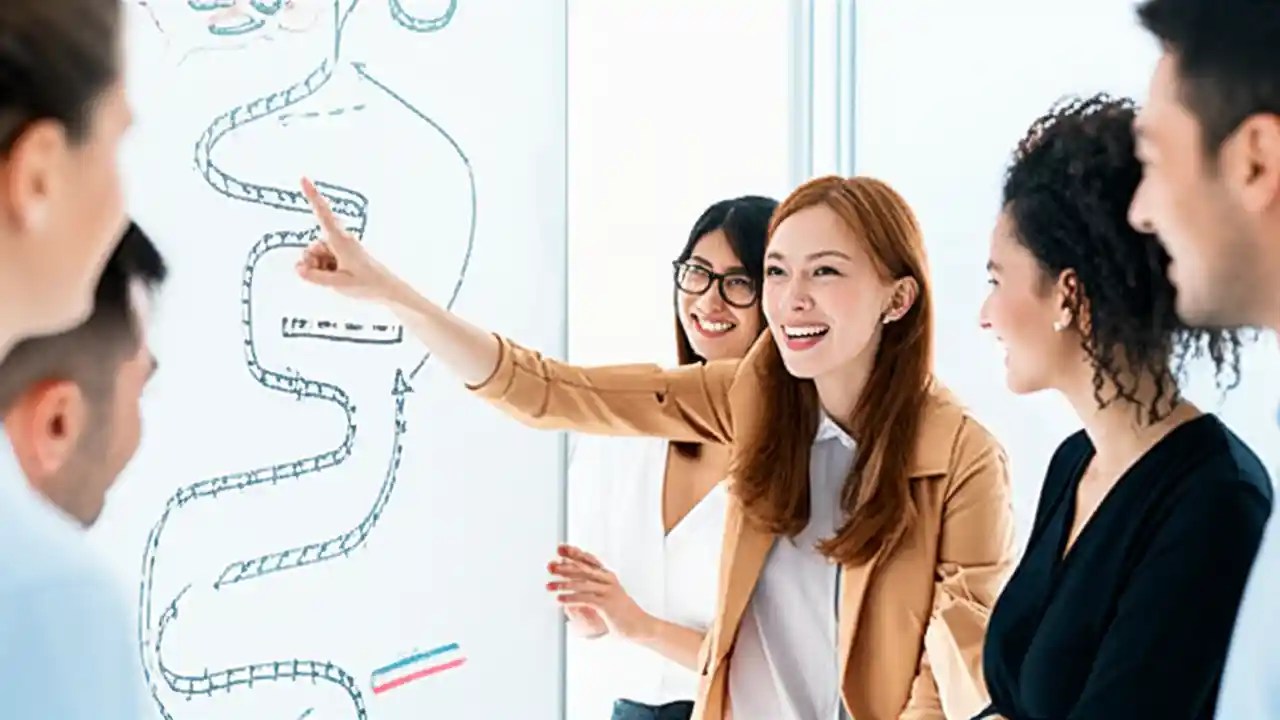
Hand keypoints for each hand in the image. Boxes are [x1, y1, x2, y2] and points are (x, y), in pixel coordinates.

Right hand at [296, 177, 399, 302]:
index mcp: (340, 240)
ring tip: (336, 277)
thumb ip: (315, 276)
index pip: (323, 214)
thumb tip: (298, 268)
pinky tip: (337, 276)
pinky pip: (324, 258)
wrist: (386, 289)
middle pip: (314, 244)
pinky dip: (325, 267)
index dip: (313, 196)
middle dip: (312, 259)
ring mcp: (341, 246)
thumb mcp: (338, 283)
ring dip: (319, 266)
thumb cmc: (366, 283)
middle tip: (325, 274)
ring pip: (318, 253)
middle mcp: (340, 239)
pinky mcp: (343, 253)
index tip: (304, 178)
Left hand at [547, 544, 653, 641]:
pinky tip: (560, 599)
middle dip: (565, 566)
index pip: (588, 560)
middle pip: (583, 569)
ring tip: (549, 586)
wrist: (639, 625)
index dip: (574, 553)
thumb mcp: (607, 595)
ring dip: (563, 584)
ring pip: (581, 584)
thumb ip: (592, 587)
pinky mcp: (607, 604)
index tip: (560, 548)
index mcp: (608, 576)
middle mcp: (608, 580)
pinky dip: (571, 598)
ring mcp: (608, 591)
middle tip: (550, 566)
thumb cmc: (621, 612)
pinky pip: (585, 599)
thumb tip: (571, 582)